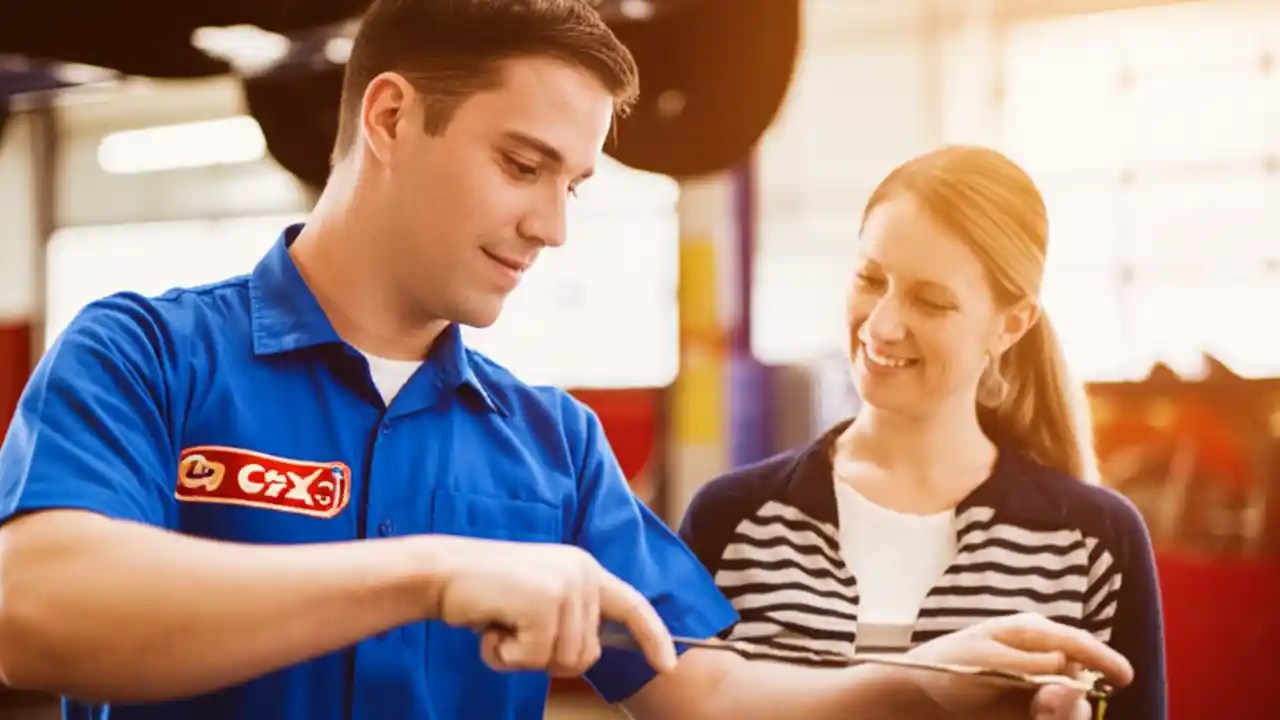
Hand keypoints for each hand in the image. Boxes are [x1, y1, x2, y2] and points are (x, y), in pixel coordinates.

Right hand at [430, 537, 677, 676]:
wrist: (440, 573)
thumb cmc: (484, 593)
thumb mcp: (537, 600)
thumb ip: (567, 619)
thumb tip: (589, 653)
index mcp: (585, 569)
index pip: (633, 604)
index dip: (653, 637)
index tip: (667, 665)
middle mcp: (582, 572)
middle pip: (587, 653)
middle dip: (546, 658)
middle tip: (513, 632)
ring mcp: (565, 585)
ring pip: (562, 660)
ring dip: (523, 657)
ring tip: (501, 625)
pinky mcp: (545, 601)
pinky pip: (535, 657)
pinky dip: (507, 656)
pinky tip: (492, 627)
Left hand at [905, 613, 1131, 715]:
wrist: (920, 695)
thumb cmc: (947, 668)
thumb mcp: (985, 659)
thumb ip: (1027, 663)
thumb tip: (1065, 663)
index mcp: (1031, 633)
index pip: (1077, 642)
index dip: (1103, 658)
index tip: (1124, 676)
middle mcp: (1042, 657)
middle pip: (1080, 678)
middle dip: (1072, 699)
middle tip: (1042, 710)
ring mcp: (1039, 684)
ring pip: (1072, 704)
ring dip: (1062, 715)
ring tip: (1036, 717)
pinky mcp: (1031, 709)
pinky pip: (1056, 717)